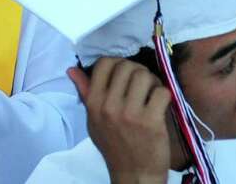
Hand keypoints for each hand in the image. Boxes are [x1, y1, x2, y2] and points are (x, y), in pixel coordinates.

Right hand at [68, 58, 171, 183]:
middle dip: (138, 71)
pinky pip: (162, 92)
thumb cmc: (113, 146)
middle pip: (127, 66)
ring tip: (151, 92)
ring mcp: (131, 114)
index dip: (117, 63)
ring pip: (145, 75)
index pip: (104, 64)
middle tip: (142, 84)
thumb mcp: (94, 121)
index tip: (124, 74)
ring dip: (152, 81)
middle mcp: (109, 106)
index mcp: (94, 103)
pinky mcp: (151, 121)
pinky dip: (164, 95)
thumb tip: (72, 70)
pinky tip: (160, 105)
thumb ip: (85, 93)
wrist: (134, 174)